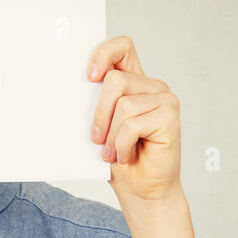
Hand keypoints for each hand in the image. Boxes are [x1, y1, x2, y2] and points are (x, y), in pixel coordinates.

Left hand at [87, 35, 181, 202]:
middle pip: (115, 80)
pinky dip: (123, 145)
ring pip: (123, 105)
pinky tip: (128, 155)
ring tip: (114, 152)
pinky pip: (133, 124)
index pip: (122, 47)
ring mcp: (165, 100)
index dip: (103, 53)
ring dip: (111, 136)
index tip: (89, 77)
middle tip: (96, 139)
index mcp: (134, 82)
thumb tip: (67, 88)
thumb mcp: (98, 127)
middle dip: (99, 114)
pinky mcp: (170, 117)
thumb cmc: (118, 159)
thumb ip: (93, 104)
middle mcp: (152, 86)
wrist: (140, 191)